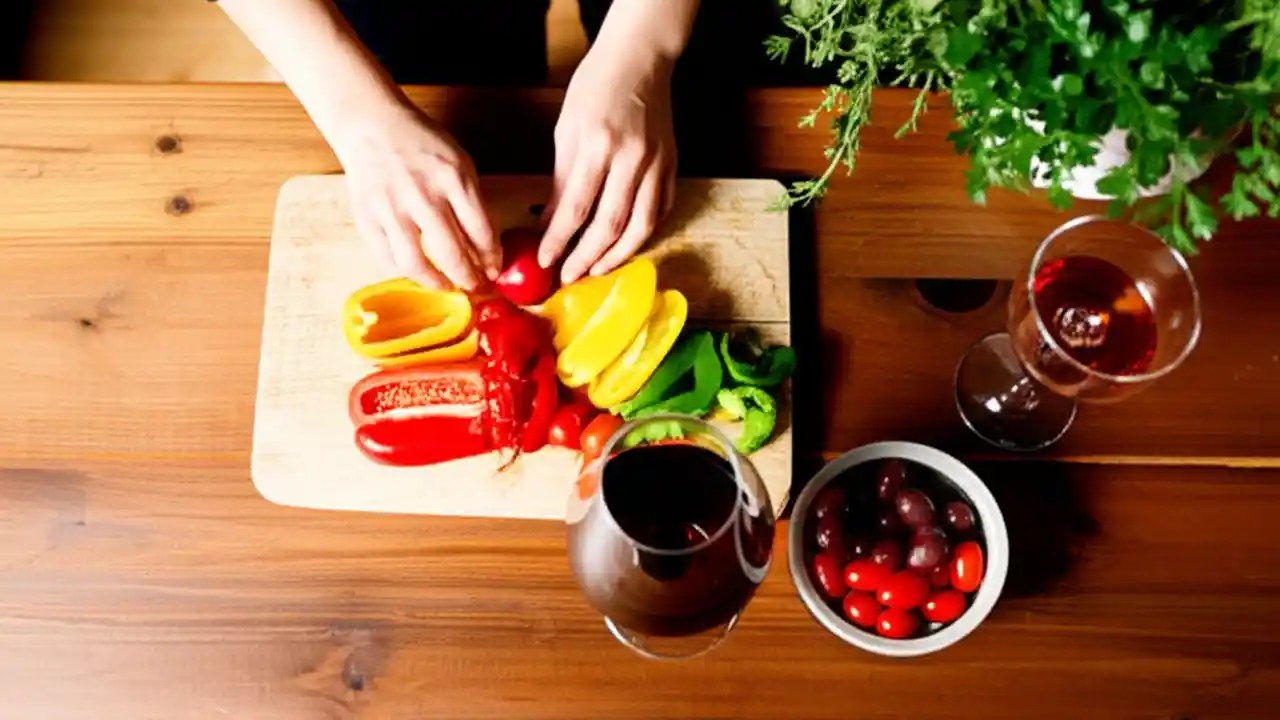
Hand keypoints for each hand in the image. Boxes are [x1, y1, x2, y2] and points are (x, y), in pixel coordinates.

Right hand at [331, 102, 498, 289]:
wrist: (371, 125)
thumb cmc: (421, 143)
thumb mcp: (459, 162)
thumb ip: (472, 201)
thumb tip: (484, 246)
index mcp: (453, 178)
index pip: (481, 231)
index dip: (491, 258)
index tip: (494, 270)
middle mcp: (422, 196)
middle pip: (452, 253)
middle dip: (468, 279)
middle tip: (475, 287)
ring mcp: (392, 209)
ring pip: (416, 263)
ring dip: (436, 284)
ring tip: (447, 287)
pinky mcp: (367, 218)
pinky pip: (387, 257)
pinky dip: (405, 272)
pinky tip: (418, 273)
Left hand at [539, 44, 676, 283]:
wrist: (641, 60)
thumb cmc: (596, 88)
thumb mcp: (567, 130)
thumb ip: (561, 180)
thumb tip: (550, 221)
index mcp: (599, 145)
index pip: (577, 207)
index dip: (560, 240)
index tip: (545, 260)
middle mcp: (632, 159)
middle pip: (610, 224)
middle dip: (587, 257)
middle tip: (569, 277)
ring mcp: (658, 165)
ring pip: (641, 226)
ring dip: (617, 255)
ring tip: (596, 269)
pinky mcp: (673, 167)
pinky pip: (660, 212)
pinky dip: (642, 234)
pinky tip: (624, 245)